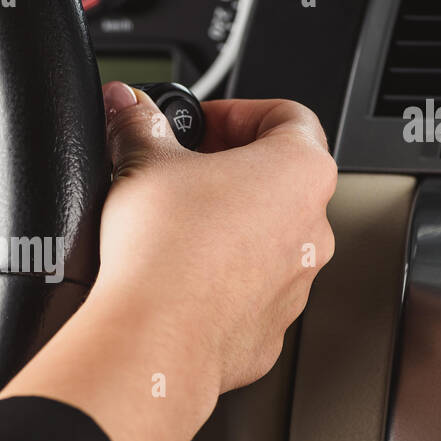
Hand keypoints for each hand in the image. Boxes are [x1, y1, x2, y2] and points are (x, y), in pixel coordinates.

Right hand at [94, 82, 336, 394]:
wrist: (156, 336)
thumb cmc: (166, 250)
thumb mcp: (143, 163)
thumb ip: (140, 124)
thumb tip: (128, 105)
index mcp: (300, 172)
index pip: (288, 116)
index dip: (238, 112)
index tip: (199, 126)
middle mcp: (312, 229)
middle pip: (279, 180)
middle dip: (228, 171)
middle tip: (179, 173)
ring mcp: (296, 284)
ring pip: (267, 240)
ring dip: (228, 227)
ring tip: (173, 228)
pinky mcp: (269, 328)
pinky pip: (249, 291)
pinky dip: (220, 279)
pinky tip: (177, 276)